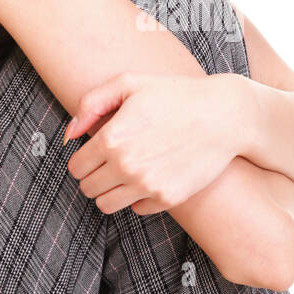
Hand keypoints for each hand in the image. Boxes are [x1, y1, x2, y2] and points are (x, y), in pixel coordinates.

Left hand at [64, 72, 245, 214]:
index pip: (76, 168)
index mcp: (112, 138)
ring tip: (125, 173)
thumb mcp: (129, 84)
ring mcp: (148, 185)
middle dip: (94, 176)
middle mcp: (126, 166)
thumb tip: (70, 135)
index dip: (82, 160)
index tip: (95, 153)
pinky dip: (138, 197)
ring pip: (106, 205)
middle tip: (110, 162)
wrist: (224, 116)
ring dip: (110, 191)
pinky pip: (136, 209)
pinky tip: (150, 176)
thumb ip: (91, 104)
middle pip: (88, 189)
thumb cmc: (175, 95)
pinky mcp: (167, 198)